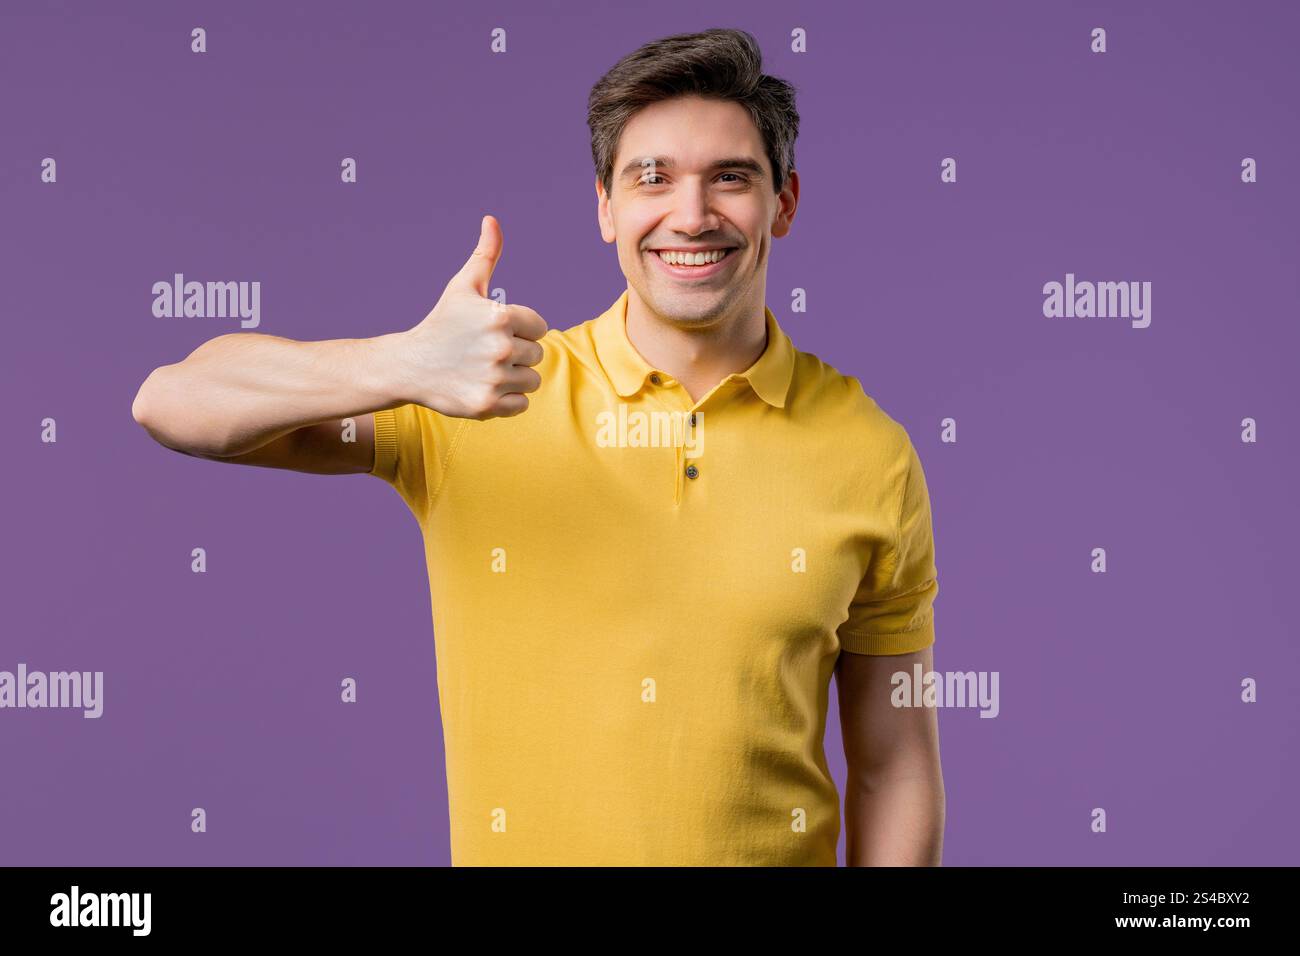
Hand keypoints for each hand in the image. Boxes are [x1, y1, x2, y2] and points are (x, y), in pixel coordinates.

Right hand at [397, 215, 546, 419]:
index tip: (496, 332)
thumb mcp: (463, 287)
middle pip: (537, 354)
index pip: (539, 327)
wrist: (409, 365)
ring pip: (531, 380)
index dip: (521, 329)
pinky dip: (507, 400)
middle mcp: (500, 348)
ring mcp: (494, 378)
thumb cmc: (441, 323)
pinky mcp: (487, 405)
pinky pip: (522, 404)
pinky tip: (483, 387)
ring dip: (514, 378)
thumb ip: (485, 255)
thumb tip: (492, 220)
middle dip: (516, 354)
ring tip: (485, 370)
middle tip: (485, 353)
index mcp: (500, 317)